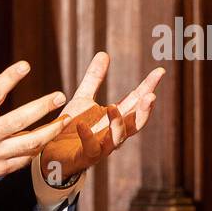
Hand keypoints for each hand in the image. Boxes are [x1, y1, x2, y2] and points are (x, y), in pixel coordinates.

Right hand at [0, 43, 67, 189]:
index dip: (10, 78)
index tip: (26, 65)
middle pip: (19, 121)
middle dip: (42, 108)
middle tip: (60, 95)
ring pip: (29, 144)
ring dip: (51, 131)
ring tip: (67, 119)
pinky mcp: (1, 168)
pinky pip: (25, 158)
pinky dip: (40, 147)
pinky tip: (52, 135)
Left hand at [40, 52, 163, 183]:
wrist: (52, 154)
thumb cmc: (71, 128)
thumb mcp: (83, 99)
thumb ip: (94, 79)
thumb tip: (104, 53)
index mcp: (115, 119)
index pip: (136, 101)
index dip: (148, 87)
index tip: (159, 72)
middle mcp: (113, 134)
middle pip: (135, 123)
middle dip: (144, 110)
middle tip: (151, 95)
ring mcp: (102, 147)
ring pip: (118, 138)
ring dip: (118, 124)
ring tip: (112, 106)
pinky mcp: (85, 157)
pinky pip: (90, 149)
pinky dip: (87, 137)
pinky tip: (82, 125)